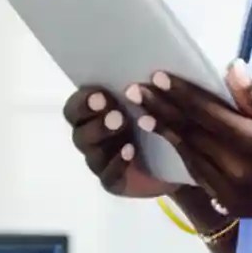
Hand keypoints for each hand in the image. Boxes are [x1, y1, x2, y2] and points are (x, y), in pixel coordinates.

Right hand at [63, 87, 178, 197]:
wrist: (176, 158)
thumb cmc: (156, 121)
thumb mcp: (149, 100)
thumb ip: (138, 88)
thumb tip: (143, 70)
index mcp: (93, 115)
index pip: (75, 107)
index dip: (84, 101)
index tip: (101, 94)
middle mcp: (91, 138)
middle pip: (78, 130)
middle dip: (94, 119)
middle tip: (115, 112)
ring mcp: (100, 162)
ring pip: (91, 152)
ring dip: (104, 135)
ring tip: (122, 123)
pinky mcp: (113, 182)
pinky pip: (109, 176)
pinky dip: (117, 163)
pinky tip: (130, 151)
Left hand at [125, 60, 251, 221]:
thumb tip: (229, 70)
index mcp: (250, 143)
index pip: (204, 113)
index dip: (179, 93)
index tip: (156, 76)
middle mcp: (234, 170)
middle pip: (190, 135)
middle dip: (162, 110)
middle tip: (135, 92)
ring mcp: (231, 192)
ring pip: (191, 158)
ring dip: (168, 134)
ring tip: (146, 115)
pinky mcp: (235, 205)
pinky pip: (202, 177)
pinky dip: (187, 158)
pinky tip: (175, 144)